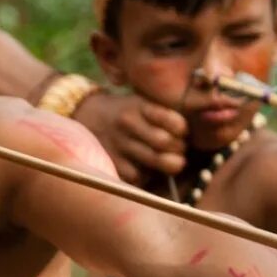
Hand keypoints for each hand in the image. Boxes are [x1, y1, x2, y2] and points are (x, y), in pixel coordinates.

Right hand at [70, 89, 187, 182]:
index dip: (183, 130)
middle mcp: (127, 122)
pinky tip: (146, 167)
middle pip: (165, 142)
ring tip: (169, 161)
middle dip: (179, 149)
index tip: (181, 132)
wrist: (86, 115)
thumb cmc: (126, 112)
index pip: (172, 119)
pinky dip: (147, 175)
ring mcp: (117, 143)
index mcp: (139, 105)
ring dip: (169, 164)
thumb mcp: (141, 102)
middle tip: (179, 150)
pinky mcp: (110, 162)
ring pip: (155, 161)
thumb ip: (163, 113)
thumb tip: (189, 136)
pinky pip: (138, 175)